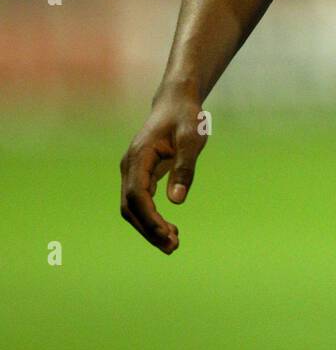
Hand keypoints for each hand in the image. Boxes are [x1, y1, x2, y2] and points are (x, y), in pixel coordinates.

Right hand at [119, 87, 206, 253]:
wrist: (177, 102)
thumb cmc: (186, 117)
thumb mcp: (192, 139)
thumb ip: (184, 168)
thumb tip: (176, 202)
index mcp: (139, 156)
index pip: (137, 195)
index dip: (149, 217)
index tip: (166, 234)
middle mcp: (130, 167)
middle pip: (131, 207)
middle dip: (149, 229)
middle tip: (173, 247)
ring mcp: (133, 172)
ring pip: (133, 208)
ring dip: (149, 228)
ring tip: (173, 244)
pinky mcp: (141, 176)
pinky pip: (141, 203)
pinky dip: (152, 219)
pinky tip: (169, 230)